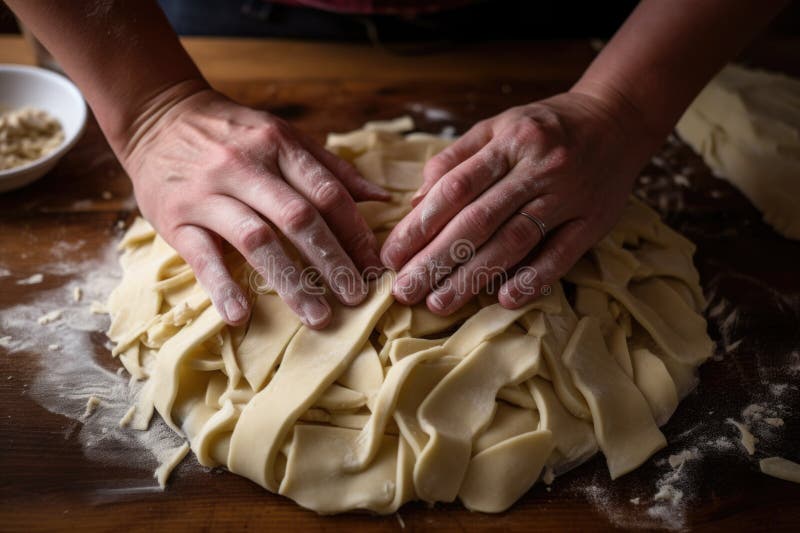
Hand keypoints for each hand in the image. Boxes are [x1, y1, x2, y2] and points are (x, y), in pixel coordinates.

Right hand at [122, 87, 388, 327]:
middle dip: (333, 262)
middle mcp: (246, 166)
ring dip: (291, 282)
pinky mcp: (176, 217)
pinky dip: (222, 286)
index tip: (376, 267)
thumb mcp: (282, 135)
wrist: (157, 116)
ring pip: (257, 240)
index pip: (327, 193)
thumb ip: (331, 168)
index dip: (356, 234)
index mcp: (279, 145)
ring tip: (318, 317)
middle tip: (358, 299)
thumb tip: (380, 198)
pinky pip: (201, 256)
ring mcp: (208, 193)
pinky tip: (241, 316)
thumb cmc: (231, 133)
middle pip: (299, 218)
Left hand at [380, 91, 658, 314]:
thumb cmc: (545, 126)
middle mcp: (538, 168)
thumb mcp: (498, 126)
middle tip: (405, 290)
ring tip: (439, 304)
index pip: (455, 188)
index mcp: (509, 141)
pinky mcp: (593, 221)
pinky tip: (504, 300)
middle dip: (436, 260)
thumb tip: (415, 203)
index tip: (392, 255)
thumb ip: (455, 160)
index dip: (420, 225)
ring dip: (473, 277)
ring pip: (514, 241)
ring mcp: (568, 196)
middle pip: (479, 221)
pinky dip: (533, 278)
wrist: (618, 118)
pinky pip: (562, 255)